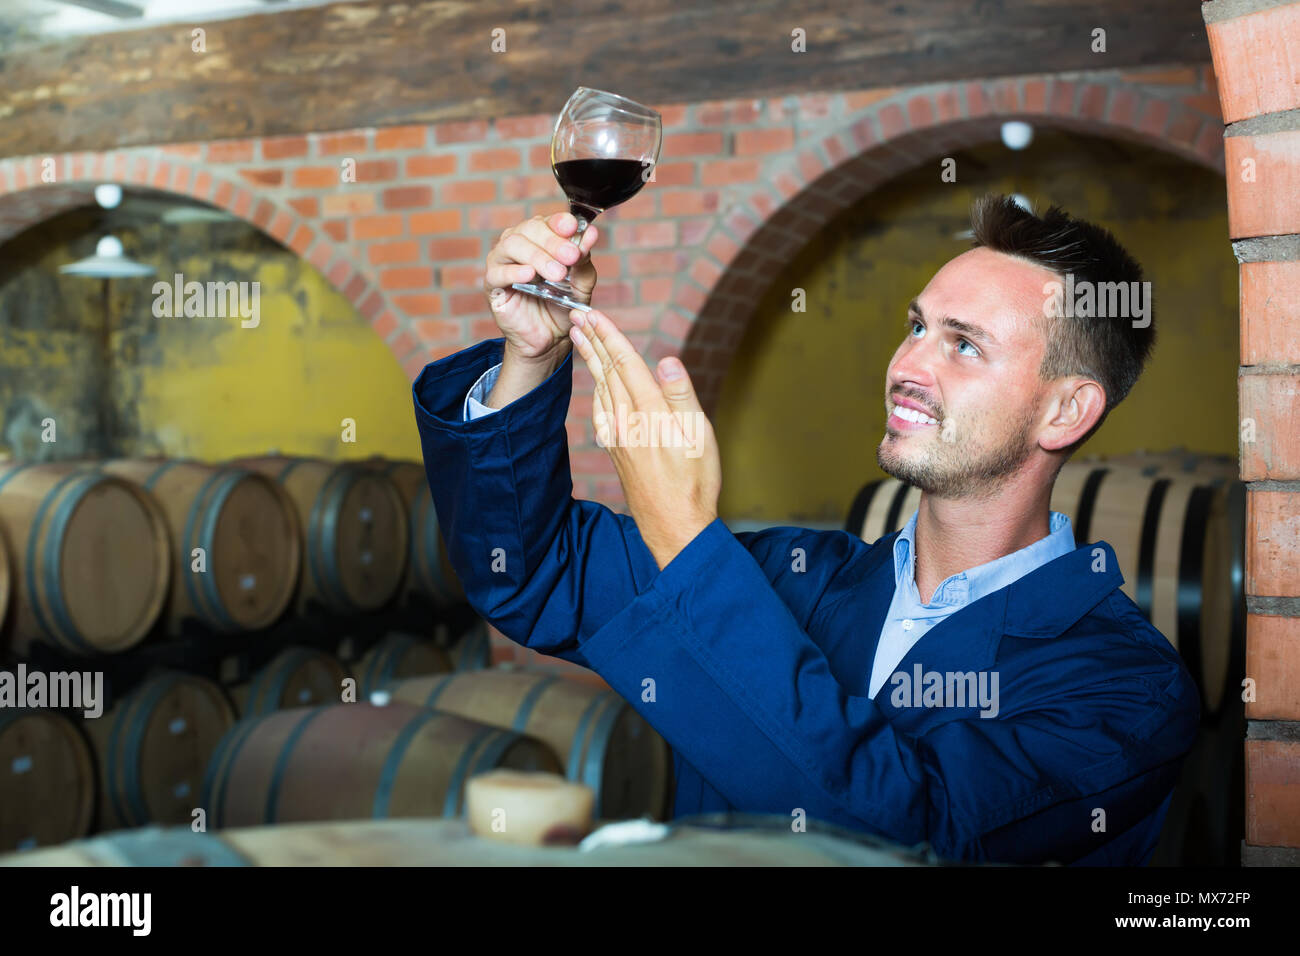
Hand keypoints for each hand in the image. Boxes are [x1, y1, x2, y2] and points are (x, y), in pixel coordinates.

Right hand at [484, 212, 598, 360]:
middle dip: (553, 241)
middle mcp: (520, 244)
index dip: (559, 222)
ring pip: (513, 244)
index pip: (548, 221)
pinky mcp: (492, 283)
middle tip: (570, 256)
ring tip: (557, 273)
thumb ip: (583, 261)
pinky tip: (530, 275)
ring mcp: (503, 261)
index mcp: (542, 239)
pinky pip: (497, 271)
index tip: (572, 227)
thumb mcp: (581, 285)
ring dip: (537, 256)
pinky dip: (514, 271)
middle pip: (530, 228)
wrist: (550, 339)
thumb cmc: (563, 307)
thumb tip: (590, 233)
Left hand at [566, 307, 721, 569]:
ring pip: (601, 389)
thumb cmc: (694, 481)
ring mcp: (618, 437)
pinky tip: (595, 385)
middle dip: (593, 341)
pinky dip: (596, 390)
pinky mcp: (617, 450)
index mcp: (649, 412)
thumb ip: (681, 395)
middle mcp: (627, 421)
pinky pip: (601, 412)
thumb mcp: (699, 435)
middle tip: (577, 316)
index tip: (595, 315)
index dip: (610, 336)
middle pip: (607, 372)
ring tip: (582, 339)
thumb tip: (667, 360)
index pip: (626, 364)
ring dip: (591, 361)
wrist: (673, 525)